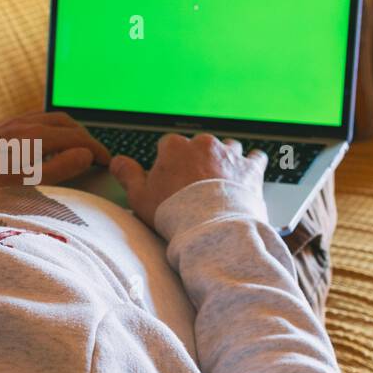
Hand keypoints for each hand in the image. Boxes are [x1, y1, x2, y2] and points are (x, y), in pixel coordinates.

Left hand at [0, 111, 110, 188]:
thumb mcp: (25, 184)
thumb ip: (59, 168)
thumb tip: (85, 154)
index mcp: (33, 136)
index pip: (76, 136)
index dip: (95, 149)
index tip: (106, 162)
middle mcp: (21, 124)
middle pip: (64, 122)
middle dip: (83, 136)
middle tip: (94, 155)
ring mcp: (7, 124)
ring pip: (46, 119)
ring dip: (65, 130)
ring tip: (74, 148)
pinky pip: (30, 121)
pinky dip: (47, 129)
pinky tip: (44, 145)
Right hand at [109, 133, 266, 227]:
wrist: (212, 228)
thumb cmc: (175, 213)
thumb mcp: (140, 197)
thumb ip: (127, 175)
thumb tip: (117, 162)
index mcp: (175, 147)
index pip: (169, 147)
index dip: (169, 164)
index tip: (170, 180)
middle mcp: (203, 144)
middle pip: (199, 146)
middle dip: (197, 161)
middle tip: (194, 185)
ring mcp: (229, 154)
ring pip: (227, 149)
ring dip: (224, 161)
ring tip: (221, 181)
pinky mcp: (251, 168)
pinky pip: (255, 159)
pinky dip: (251, 166)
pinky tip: (247, 175)